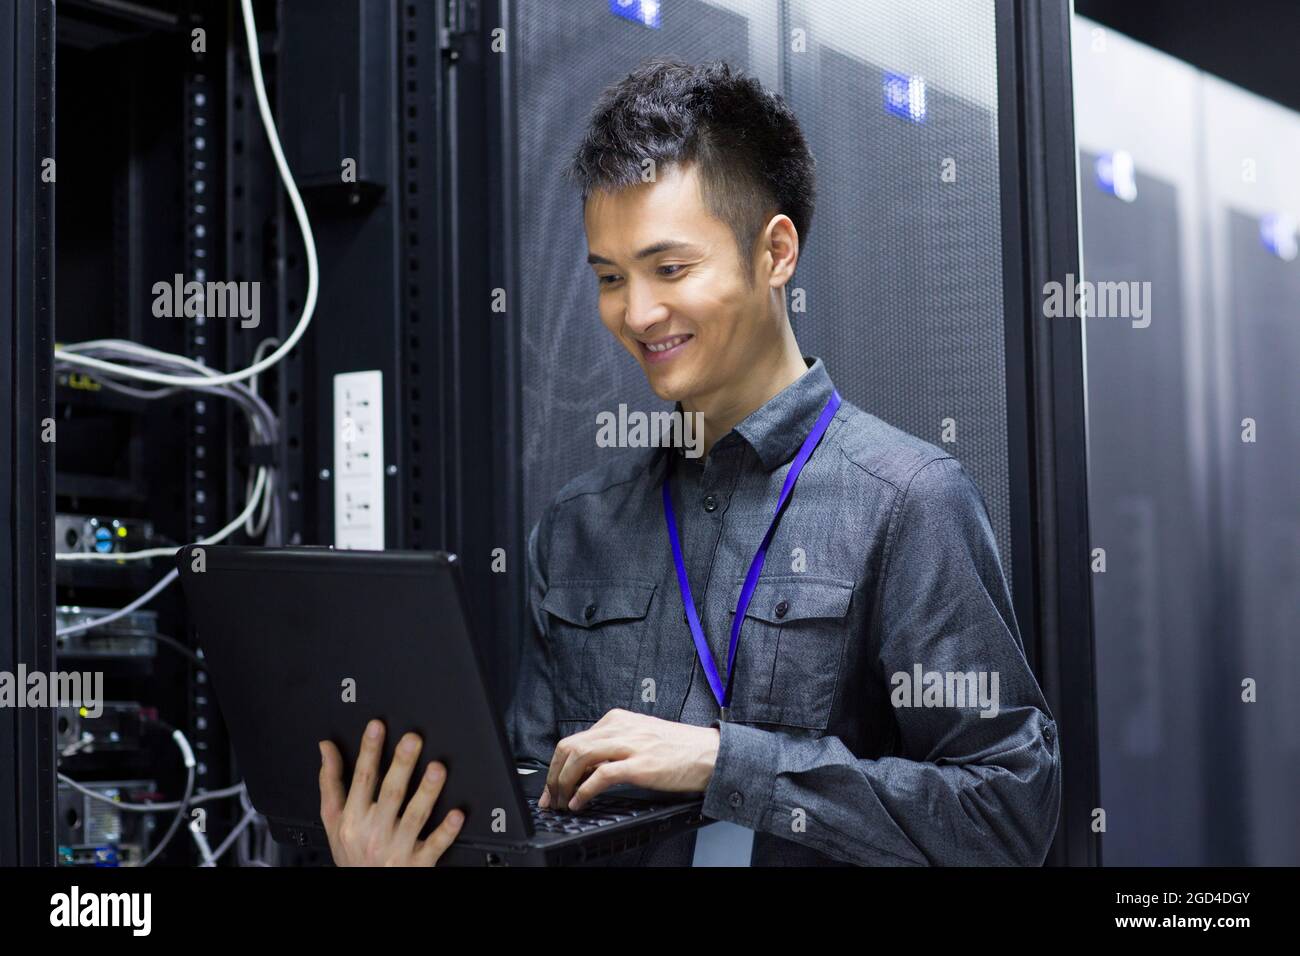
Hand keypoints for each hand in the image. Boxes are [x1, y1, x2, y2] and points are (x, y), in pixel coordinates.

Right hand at [318, 718, 464, 865]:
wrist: (367, 890)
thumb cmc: (351, 855)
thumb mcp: (333, 821)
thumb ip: (331, 783)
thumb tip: (326, 748)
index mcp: (354, 819)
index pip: (362, 779)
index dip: (369, 751)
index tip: (377, 727)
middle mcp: (374, 832)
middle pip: (391, 793)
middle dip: (402, 765)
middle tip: (413, 739)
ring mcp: (397, 848)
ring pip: (414, 816)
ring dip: (426, 792)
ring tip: (437, 769)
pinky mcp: (418, 863)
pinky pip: (434, 846)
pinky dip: (446, 831)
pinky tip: (456, 814)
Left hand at [540, 709, 719, 811]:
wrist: (709, 753)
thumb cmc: (677, 749)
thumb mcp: (639, 737)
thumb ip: (612, 745)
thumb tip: (584, 769)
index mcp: (617, 719)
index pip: (573, 740)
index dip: (555, 766)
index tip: (550, 787)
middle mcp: (620, 727)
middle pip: (570, 747)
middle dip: (553, 776)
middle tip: (549, 798)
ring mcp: (630, 744)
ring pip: (580, 757)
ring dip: (564, 784)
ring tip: (561, 802)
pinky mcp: (640, 764)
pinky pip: (601, 775)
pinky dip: (584, 791)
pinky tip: (579, 803)